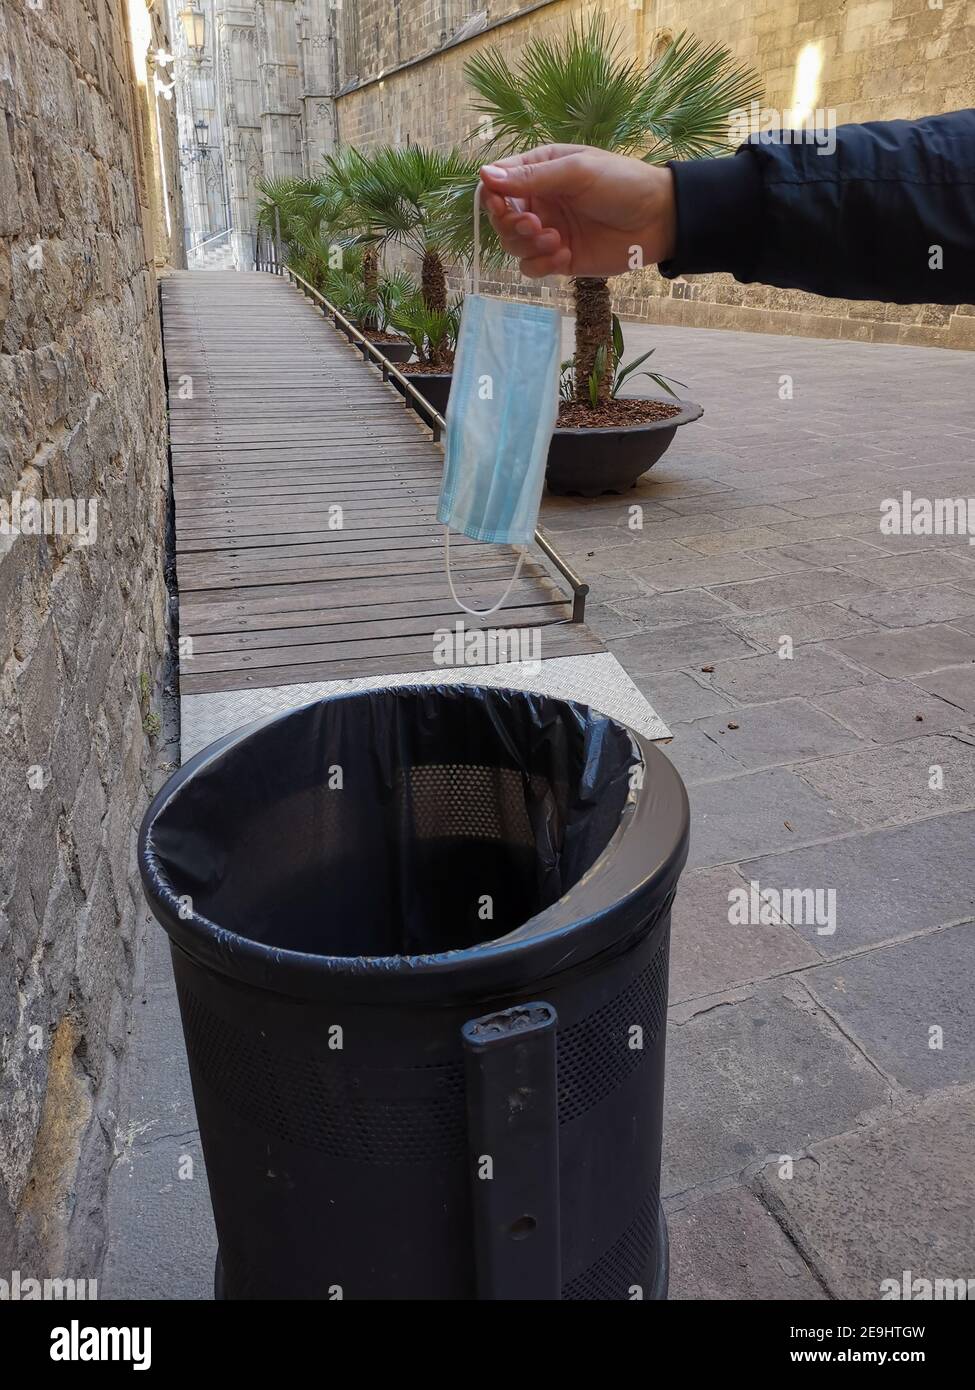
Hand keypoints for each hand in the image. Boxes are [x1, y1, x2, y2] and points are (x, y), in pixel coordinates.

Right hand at [479, 145, 676, 278]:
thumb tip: (484, 175)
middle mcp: (539, 201)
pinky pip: (532, 267)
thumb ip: (531, 177)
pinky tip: (566, 255)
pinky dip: (542, 265)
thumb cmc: (621, 182)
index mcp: (540, 171)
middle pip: (500, 219)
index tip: (503, 206)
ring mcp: (548, 231)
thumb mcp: (576, 172)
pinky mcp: (559, 258)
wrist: (658, 219)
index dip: (493, 197)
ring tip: (558, 241)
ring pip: (513, 245)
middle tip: (536, 226)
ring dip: (528, 246)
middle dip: (512, 225)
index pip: (497, 184)